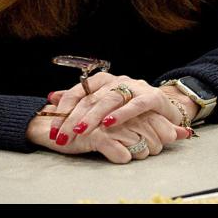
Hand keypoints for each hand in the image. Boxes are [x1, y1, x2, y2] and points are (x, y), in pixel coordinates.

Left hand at [59, 73, 188, 136]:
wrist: (167, 108)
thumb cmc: (131, 108)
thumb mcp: (103, 103)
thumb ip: (80, 99)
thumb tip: (51, 97)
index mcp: (102, 81)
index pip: (77, 93)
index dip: (63, 111)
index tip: (54, 131)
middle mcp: (117, 80)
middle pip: (91, 98)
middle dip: (73, 119)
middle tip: (62, 137)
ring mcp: (135, 87)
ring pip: (109, 100)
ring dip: (93, 116)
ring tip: (80, 130)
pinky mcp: (152, 97)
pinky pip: (135, 105)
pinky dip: (122, 114)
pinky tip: (109, 123)